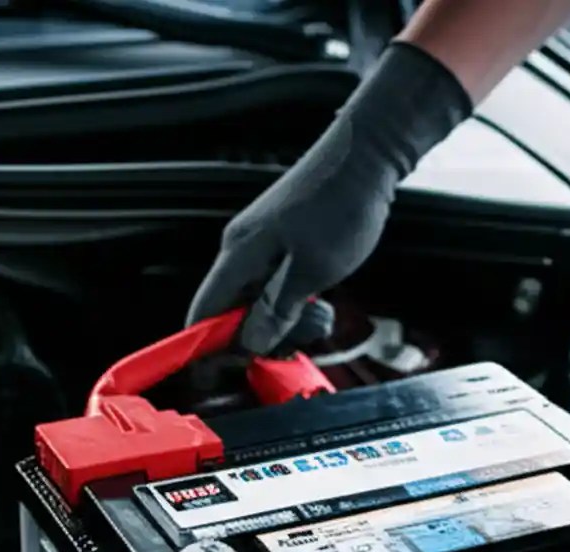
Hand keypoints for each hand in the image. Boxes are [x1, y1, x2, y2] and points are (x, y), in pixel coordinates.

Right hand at [186, 42, 469, 354]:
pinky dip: (298, 299)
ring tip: (322, 311)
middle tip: (301, 336)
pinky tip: (323, 296)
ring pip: (261, 300)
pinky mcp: (285, 241)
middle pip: (234, 311)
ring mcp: (264, 244)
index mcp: (239, 254)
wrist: (366, 157)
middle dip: (264, 335)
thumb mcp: (313, 270)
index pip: (203, 312)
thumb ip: (278, 308)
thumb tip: (251, 341)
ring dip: (289, 318)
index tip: (220, 376)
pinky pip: (279, 284)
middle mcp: (243, 249)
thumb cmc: (340, 206)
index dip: (206, 348)